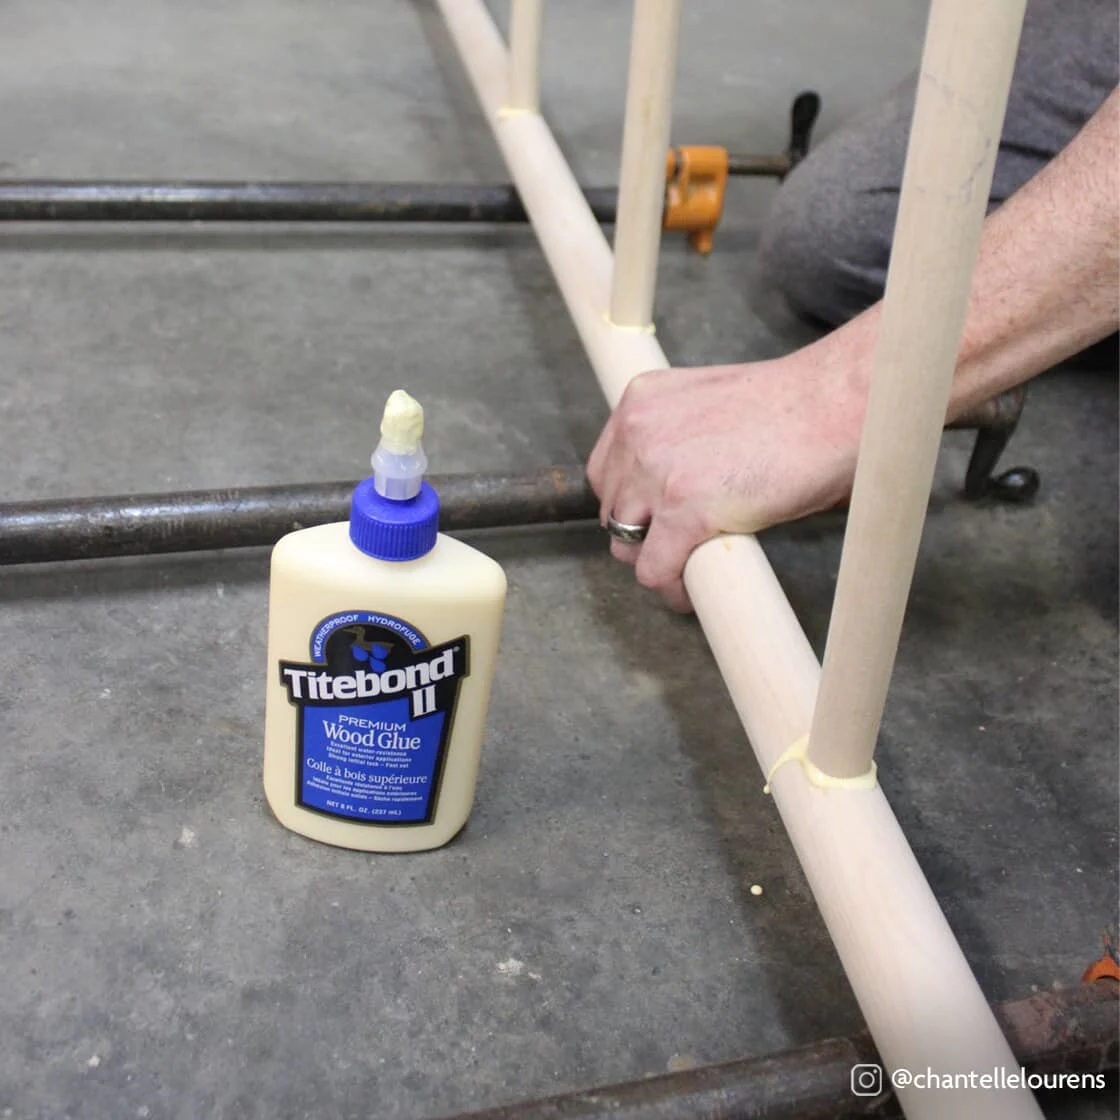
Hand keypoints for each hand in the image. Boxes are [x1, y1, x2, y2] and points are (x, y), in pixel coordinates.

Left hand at [586, 339, 868, 611]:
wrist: (834, 405)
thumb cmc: (796, 407)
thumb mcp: (712, 407)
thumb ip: (681, 438)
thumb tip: (674, 488)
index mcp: (641, 401)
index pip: (606, 471)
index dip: (631, 504)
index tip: (651, 522)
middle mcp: (638, 432)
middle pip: (612, 509)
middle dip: (641, 534)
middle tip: (676, 548)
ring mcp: (656, 472)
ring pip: (627, 544)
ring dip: (655, 561)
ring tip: (688, 569)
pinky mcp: (684, 509)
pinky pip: (655, 571)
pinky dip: (673, 589)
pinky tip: (694, 591)